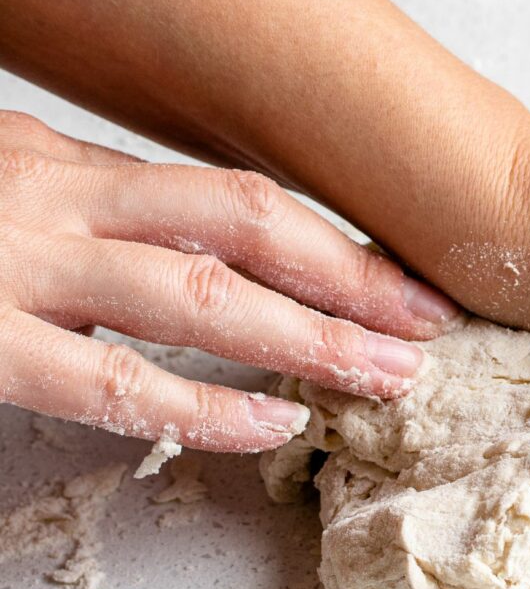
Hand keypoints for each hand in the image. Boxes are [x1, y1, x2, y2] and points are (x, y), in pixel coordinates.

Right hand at [0, 112, 457, 451]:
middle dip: (350, 275)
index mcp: (61, 165)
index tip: (399, 277)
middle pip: (241, 225)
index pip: (227, 198)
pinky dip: (204, 409)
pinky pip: (113, 381)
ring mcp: (19, 264)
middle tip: (429, 317)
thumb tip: (183, 252)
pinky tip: (274, 423)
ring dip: (310, 340)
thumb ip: (83, 217)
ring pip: (199, 296)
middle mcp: (53, 198)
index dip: (327, 240)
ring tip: (386, 375)